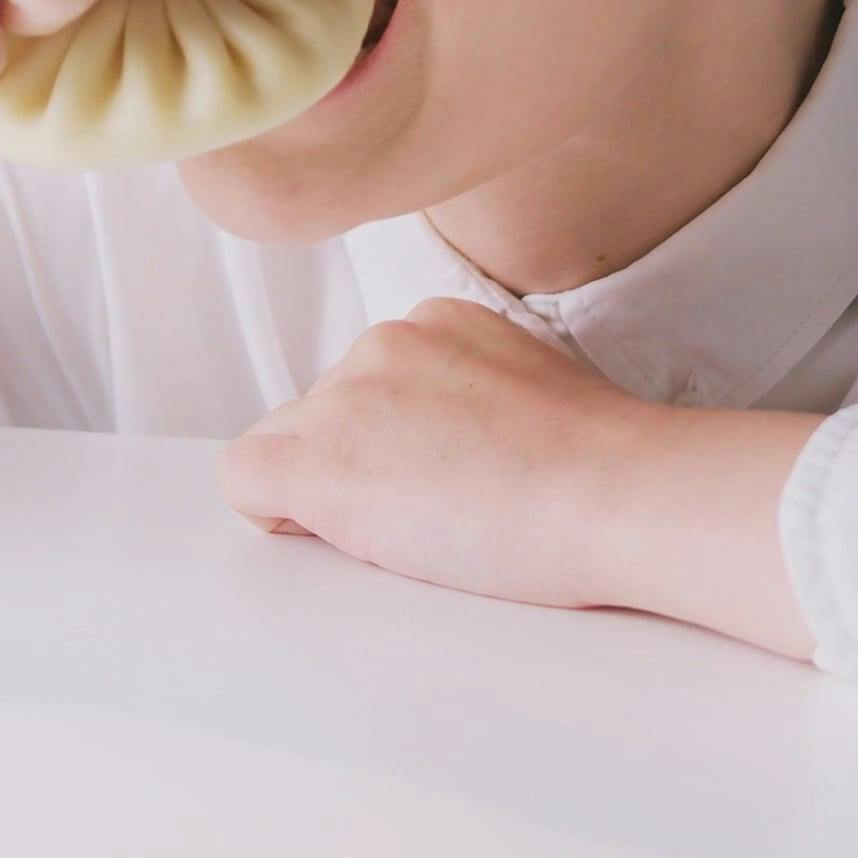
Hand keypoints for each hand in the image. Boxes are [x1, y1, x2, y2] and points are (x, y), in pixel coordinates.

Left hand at [219, 297, 831, 655]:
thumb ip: (467, 394)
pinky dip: (275, 515)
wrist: (614, 491)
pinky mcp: (317, 458)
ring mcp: (344, 396)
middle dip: (357, 463)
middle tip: (433, 512)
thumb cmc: (602, 467)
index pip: (371, 380)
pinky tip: (336, 535)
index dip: (391, 441)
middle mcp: (381, 341)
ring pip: (289, 446)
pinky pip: (244, 479)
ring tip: (419, 528)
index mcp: (436, 322)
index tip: (442, 474)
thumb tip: (438, 446)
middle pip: (324, 413)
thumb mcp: (534, 389)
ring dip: (332, 489)